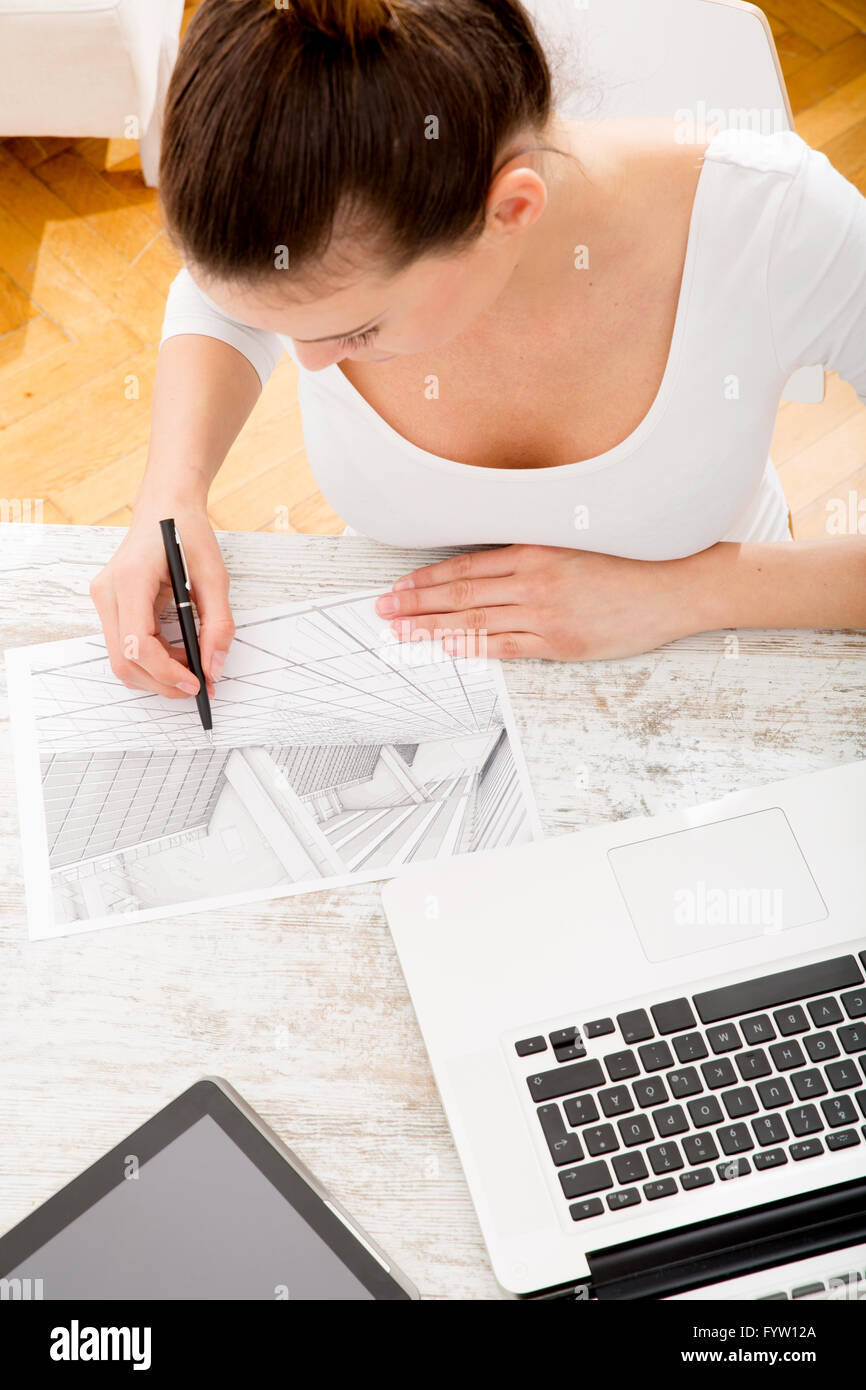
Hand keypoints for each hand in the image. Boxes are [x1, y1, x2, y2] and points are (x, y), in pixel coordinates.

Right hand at [90, 501, 234, 696]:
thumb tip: (214, 667)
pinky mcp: (110, 606)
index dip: (167, 672)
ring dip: (158, 674)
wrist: (166, 506)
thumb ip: (218, 624)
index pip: (138, 644)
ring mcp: (104, 600)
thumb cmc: (188, 533)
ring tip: (191, 666)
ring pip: (123, 660)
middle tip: (198, 685)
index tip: (197, 683)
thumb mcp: (214, 576)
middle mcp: (108, 592)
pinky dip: (153, 660)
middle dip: (162, 682)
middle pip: (125, 661)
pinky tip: (177, 653)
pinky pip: (127, 647)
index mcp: (130, 580)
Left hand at [374, 544, 712, 660]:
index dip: (427, 580)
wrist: (674, 585)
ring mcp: (545, 614)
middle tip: (382, 612)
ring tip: (401, 634)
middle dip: (415, 604)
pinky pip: (506, 648)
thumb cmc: (630, 561)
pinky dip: (473, 649)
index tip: (399, 588)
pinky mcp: (560, 644)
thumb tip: (492, 563)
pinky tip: (447, 650)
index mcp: (536, 550)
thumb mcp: (576, 541)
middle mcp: (534, 580)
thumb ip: (534, 552)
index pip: (466, 566)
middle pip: (460, 594)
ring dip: (432, 629)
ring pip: (475, 622)